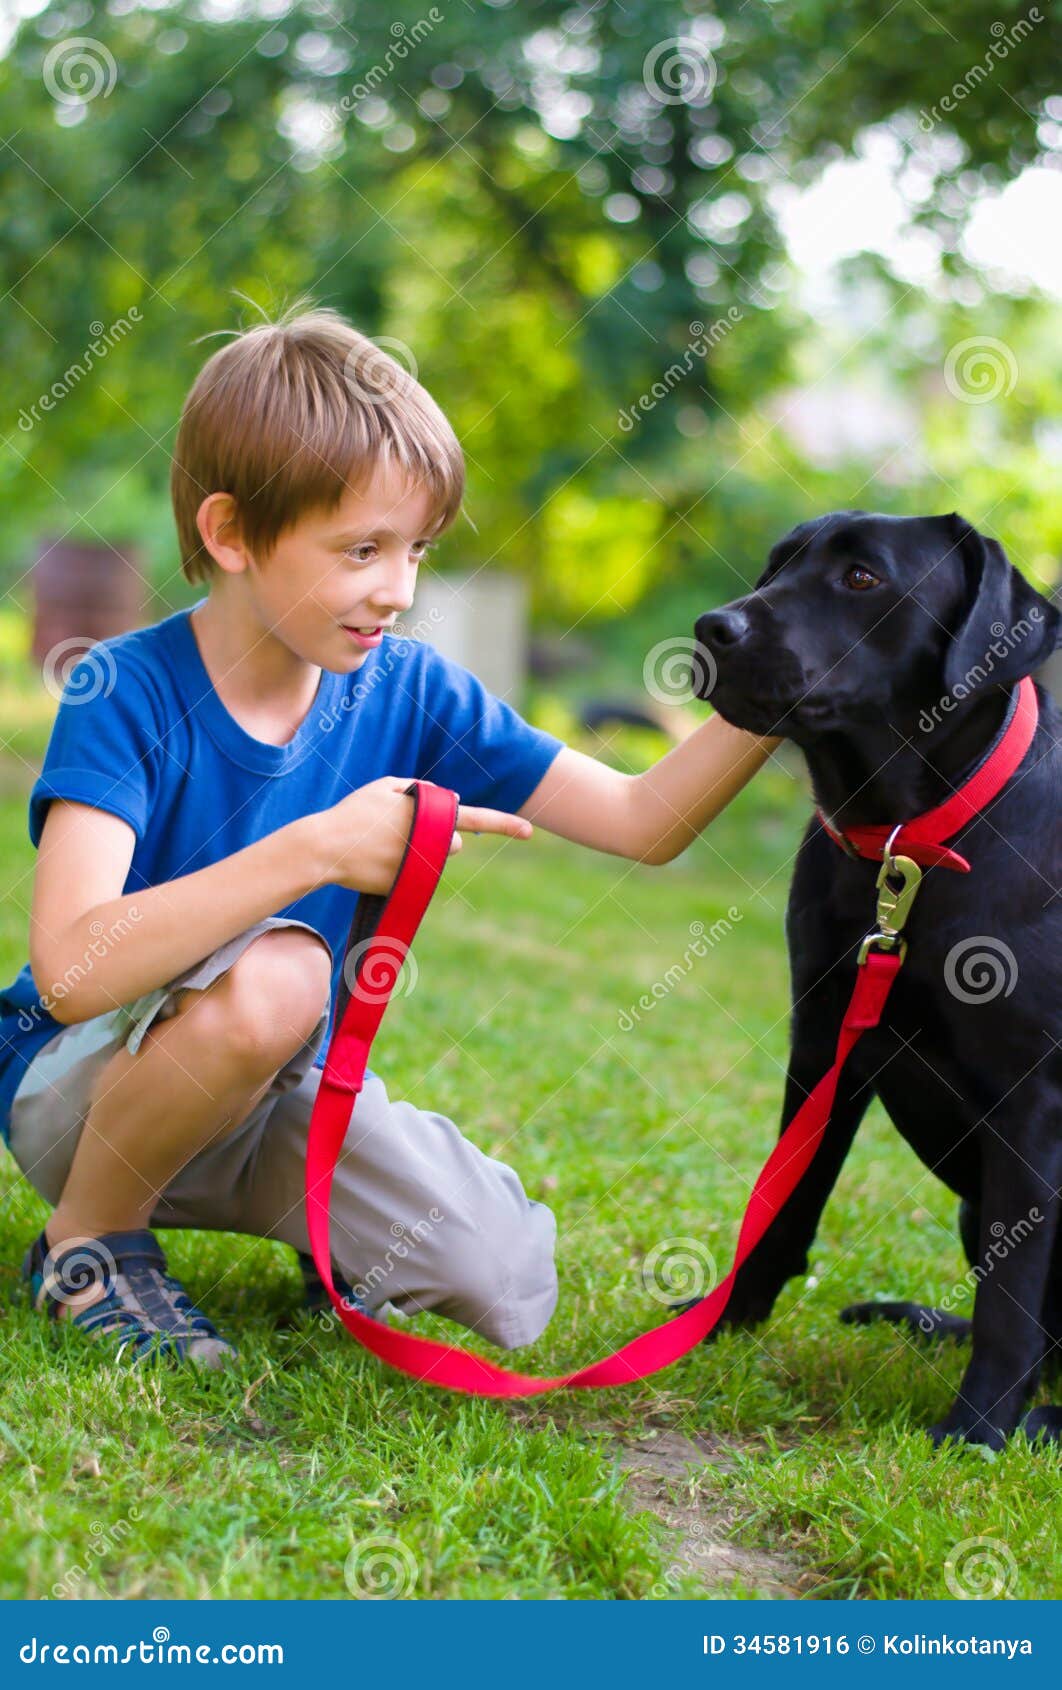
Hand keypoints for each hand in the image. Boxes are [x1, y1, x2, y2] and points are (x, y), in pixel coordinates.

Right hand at [305, 776, 532, 894]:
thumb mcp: (385, 786)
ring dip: (420, 852)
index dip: (504, 824)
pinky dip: (403, 869)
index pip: (475, 818)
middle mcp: (429, 843)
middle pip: (453, 844)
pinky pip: (417, 877)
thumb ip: (422, 789)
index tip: (529, 832)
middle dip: (439, 837)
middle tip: (401, 830)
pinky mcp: (409, 887)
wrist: (325, 848)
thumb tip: (454, 802)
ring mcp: (420, 868)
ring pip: (435, 861)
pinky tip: (378, 859)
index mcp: (427, 814)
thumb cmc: (354, 813)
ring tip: (383, 843)